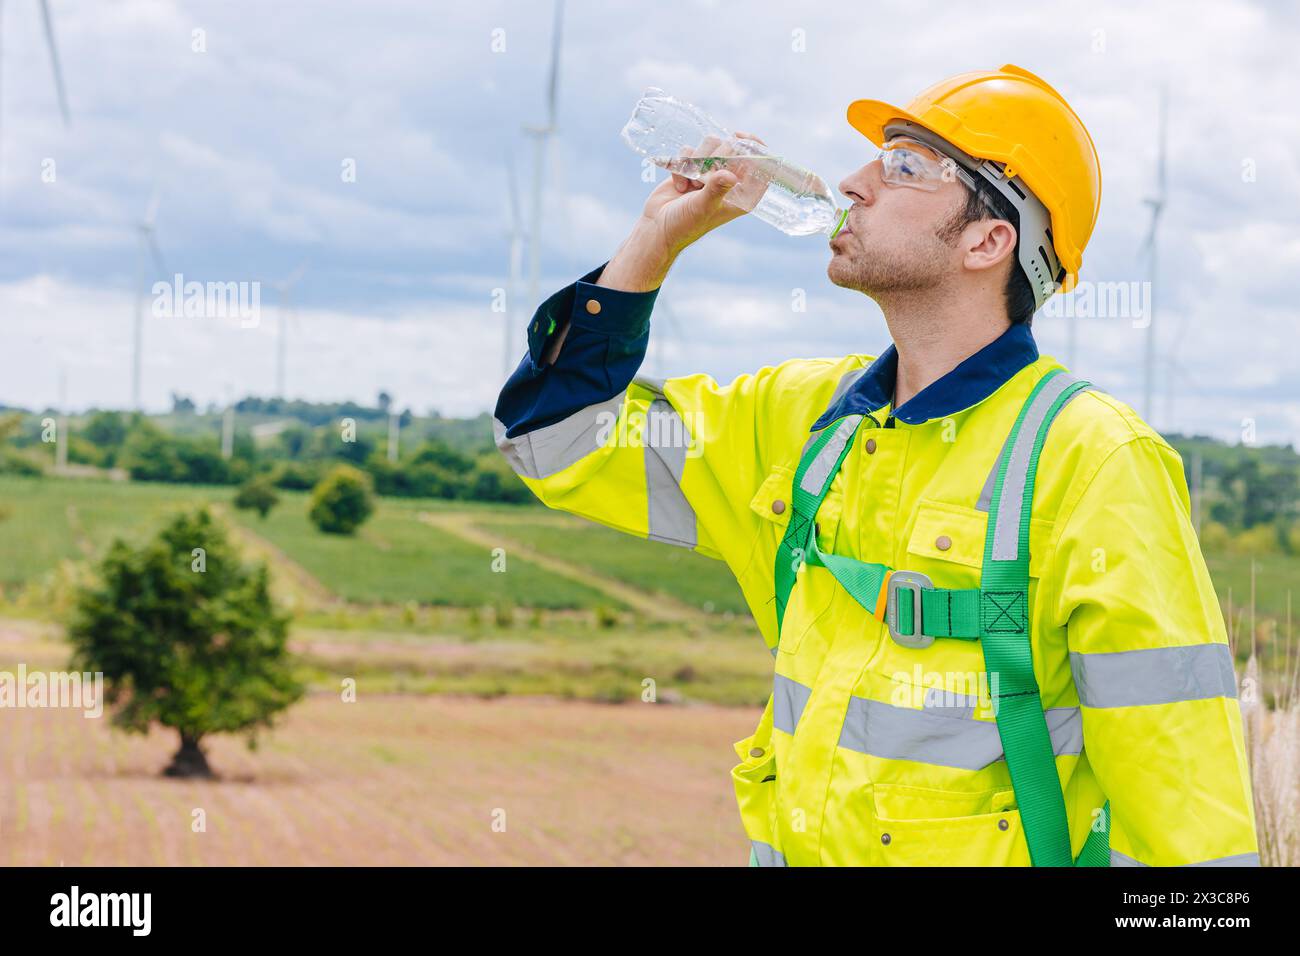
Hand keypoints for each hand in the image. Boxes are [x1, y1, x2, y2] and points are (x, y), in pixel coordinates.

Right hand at [597, 132, 766, 292]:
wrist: (657, 228)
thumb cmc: (684, 225)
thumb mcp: (703, 208)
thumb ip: (716, 189)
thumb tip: (730, 175)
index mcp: (743, 195)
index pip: (761, 165)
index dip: (755, 147)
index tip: (740, 137)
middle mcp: (730, 182)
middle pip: (733, 148)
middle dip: (716, 156)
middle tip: (704, 177)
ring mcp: (711, 174)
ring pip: (711, 144)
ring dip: (697, 161)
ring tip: (692, 184)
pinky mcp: (692, 168)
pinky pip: (689, 151)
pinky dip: (681, 167)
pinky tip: (680, 187)